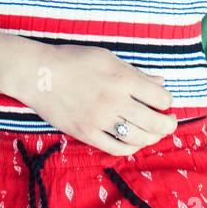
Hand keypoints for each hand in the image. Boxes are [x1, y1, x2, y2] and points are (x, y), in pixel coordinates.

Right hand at [11, 44, 177, 156]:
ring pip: (139, 139)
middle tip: (169, 122)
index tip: (164, 101)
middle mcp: (114, 101)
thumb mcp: (108, 58)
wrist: (38, 73)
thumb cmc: (73, 60)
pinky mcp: (86, 134)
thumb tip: (161, 82)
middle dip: (168, 124)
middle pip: (155, 122)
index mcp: (123, 79)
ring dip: (152, 137)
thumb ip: (136, 73)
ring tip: (154, 132)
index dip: (167, 101)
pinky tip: (134, 142)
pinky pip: (116, 149)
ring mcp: (100, 120)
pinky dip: (131, 148)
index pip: (161, 98)